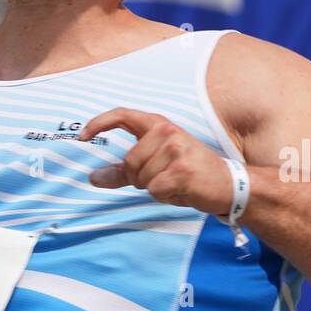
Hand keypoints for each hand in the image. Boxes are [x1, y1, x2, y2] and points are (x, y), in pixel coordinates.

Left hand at [80, 108, 235, 218]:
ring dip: (154, 187)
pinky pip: (154, 190)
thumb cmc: (189, 173)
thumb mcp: (156, 165)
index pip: (122, 114)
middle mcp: (166, 131)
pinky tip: (182, 190)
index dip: (99, 123)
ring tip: (175, 182)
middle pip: (130, 161)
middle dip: (139, 178)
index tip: (81, 136)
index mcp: (158, 124)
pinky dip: (164, 196)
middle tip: (163, 178)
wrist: (228, 184)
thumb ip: (123, 170)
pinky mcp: (182, 170)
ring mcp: (176, 149)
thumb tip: (93, 177)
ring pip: (141, 178)